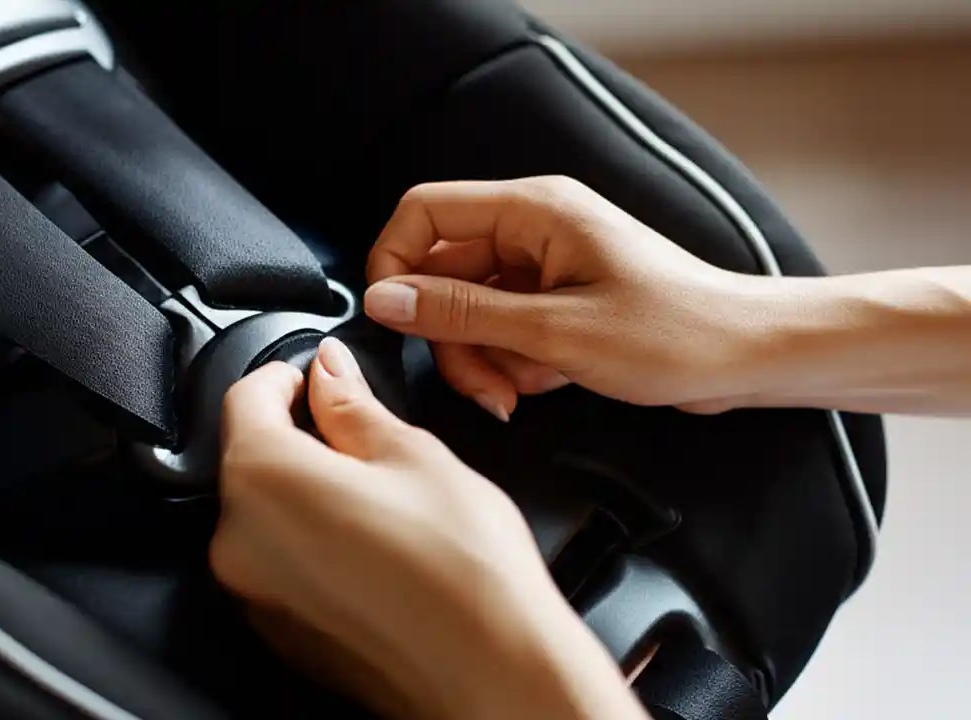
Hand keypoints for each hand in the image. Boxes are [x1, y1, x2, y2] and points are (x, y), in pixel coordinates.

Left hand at [211, 338, 647, 719]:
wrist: (494, 675)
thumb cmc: (466, 575)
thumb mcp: (414, 456)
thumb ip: (353, 407)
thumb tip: (330, 373)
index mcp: (264, 480)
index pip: (245, 398)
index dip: (284, 374)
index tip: (314, 374)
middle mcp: (239, 541)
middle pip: (251, 460)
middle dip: (299, 437)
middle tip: (363, 437)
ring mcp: (255, 594)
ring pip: (267, 514)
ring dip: (307, 492)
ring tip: (382, 498)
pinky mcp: (278, 632)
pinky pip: (281, 564)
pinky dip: (312, 542)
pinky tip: (374, 544)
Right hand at [363, 176, 769, 418]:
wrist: (747, 358)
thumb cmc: (674, 333)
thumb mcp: (553, 332)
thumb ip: (461, 313)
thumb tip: (385, 299)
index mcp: (533, 210)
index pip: (425, 212)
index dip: (395, 263)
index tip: (394, 320)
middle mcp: (533, 231)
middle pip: (443, 274)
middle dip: (452, 338)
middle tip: (482, 386)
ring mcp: (545, 268)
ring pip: (469, 311)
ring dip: (483, 360)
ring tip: (518, 393)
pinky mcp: (557, 303)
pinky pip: (502, 330)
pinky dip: (512, 364)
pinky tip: (547, 383)